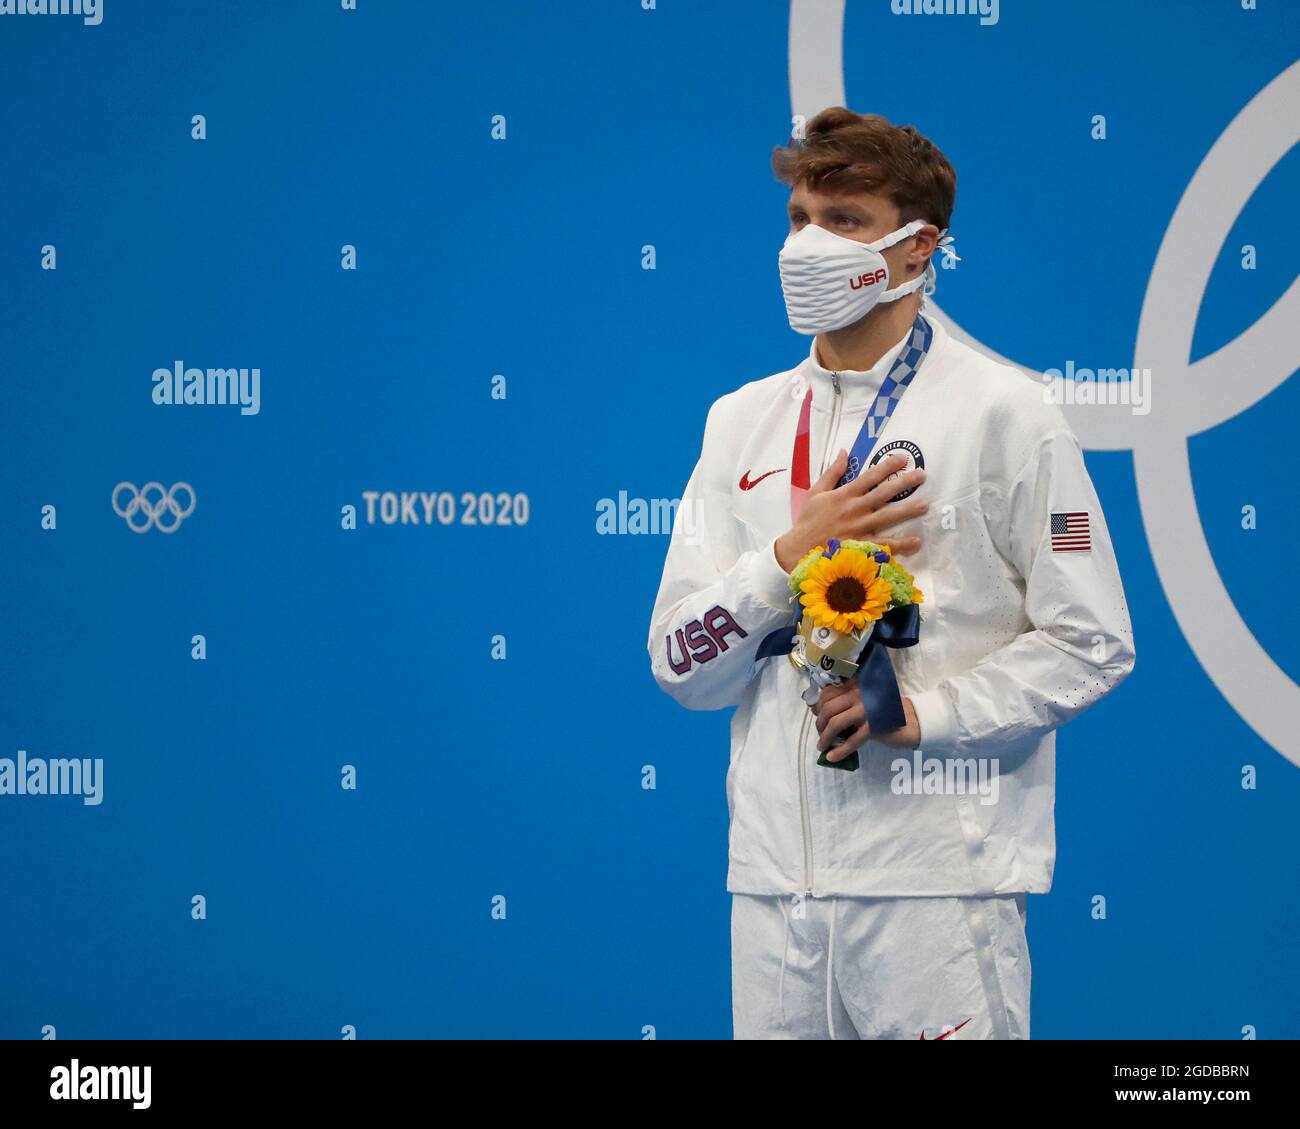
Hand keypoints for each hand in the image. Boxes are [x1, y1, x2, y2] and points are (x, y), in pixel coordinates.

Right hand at [775, 449, 927, 571]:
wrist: (798, 549)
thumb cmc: (807, 521)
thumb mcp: (815, 492)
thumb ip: (832, 473)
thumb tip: (845, 452)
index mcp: (844, 495)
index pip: (869, 477)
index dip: (887, 466)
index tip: (902, 458)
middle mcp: (855, 509)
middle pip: (884, 493)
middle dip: (904, 482)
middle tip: (922, 475)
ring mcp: (859, 529)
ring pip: (887, 517)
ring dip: (907, 510)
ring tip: (925, 504)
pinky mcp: (861, 547)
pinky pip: (884, 545)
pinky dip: (901, 544)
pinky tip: (916, 540)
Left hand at [812, 681, 921, 762]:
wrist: (911, 720)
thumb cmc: (883, 709)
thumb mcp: (864, 699)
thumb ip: (845, 700)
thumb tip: (817, 708)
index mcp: (856, 685)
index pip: (828, 693)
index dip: (818, 705)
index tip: (816, 714)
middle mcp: (860, 694)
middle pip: (828, 708)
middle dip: (820, 722)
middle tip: (820, 732)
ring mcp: (866, 710)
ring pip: (836, 723)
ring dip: (825, 737)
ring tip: (822, 745)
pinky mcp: (873, 727)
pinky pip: (851, 741)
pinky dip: (839, 751)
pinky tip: (831, 757)